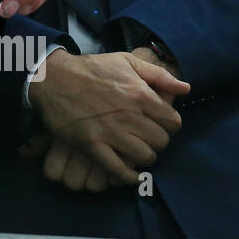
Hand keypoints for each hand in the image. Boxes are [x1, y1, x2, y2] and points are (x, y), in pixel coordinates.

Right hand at [27, 49, 190, 184]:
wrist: (52, 78)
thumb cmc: (90, 69)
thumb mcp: (126, 61)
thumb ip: (158, 75)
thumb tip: (186, 88)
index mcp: (139, 94)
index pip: (173, 122)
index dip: (169, 124)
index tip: (159, 124)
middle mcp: (128, 115)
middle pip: (161, 142)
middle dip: (157, 141)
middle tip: (147, 137)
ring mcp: (109, 132)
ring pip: (145, 157)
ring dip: (144, 156)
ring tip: (137, 150)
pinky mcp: (92, 145)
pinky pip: (119, 170)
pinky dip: (129, 177)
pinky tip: (132, 175)